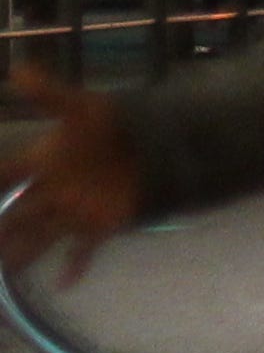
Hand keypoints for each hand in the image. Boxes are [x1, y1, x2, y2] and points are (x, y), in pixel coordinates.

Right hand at [0, 70, 145, 277]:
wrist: (159, 138)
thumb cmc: (116, 122)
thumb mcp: (83, 107)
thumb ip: (50, 94)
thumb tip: (17, 69)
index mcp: (44, 160)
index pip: (5, 175)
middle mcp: (51, 189)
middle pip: (13, 214)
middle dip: (0, 229)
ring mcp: (72, 209)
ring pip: (36, 237)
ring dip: (21, 254)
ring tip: (8, 270)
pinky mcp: (98, 224)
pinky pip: (82, 249)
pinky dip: (75, 265)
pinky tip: (64, 283)